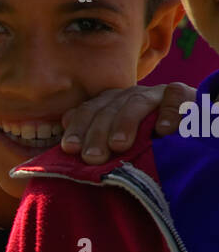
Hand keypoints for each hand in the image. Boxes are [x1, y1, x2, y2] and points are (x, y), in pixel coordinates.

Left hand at [60, 82, 196, 163]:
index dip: (78, 128)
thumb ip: (94, 144)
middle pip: (108, 110)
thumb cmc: (145, 144)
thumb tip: (66, 149)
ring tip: (118, 145)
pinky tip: (162, 131)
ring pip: (136, 103)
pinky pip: (173, 100)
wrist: (185, 129)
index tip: (70, 147)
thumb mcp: (117, 145)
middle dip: (97, 133)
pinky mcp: (183, 96)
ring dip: (126, 123)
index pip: (89, 111)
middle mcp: (129, 96)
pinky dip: (168, 114)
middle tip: (92, 157)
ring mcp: (155, 95)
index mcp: (110, 105)